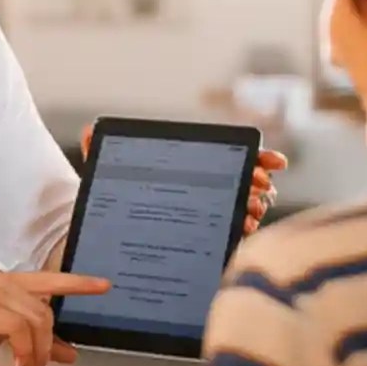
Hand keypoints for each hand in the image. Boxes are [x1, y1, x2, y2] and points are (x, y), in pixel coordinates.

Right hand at [0, 271, 110, 365]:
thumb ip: (30, 339)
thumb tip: (67, 351)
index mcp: (2, 283)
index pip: (47, 280)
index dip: (77, 283)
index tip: (102, 285)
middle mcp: (0, 282)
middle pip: (46, 308)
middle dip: (50, 343)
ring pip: (38, 319)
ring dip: (38, 353)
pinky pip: (22, 331)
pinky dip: (27, 354)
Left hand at [78, 126, 288, 235]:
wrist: (108, 230)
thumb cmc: (114, 194)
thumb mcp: (108, 171)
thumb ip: (98, 149)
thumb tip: (89, 129)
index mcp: (194, 166)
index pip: (236, 157)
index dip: (261, 158)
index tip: (277, 162)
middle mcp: (208, 187)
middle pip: (249, 180)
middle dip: (259, 181)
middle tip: (256, 185)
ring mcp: (209, 212)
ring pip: (247, 206)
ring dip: (256, 205)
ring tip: (251, 208)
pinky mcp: (206, 236)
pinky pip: (234, 232)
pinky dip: (245, 228)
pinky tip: (245, 227)